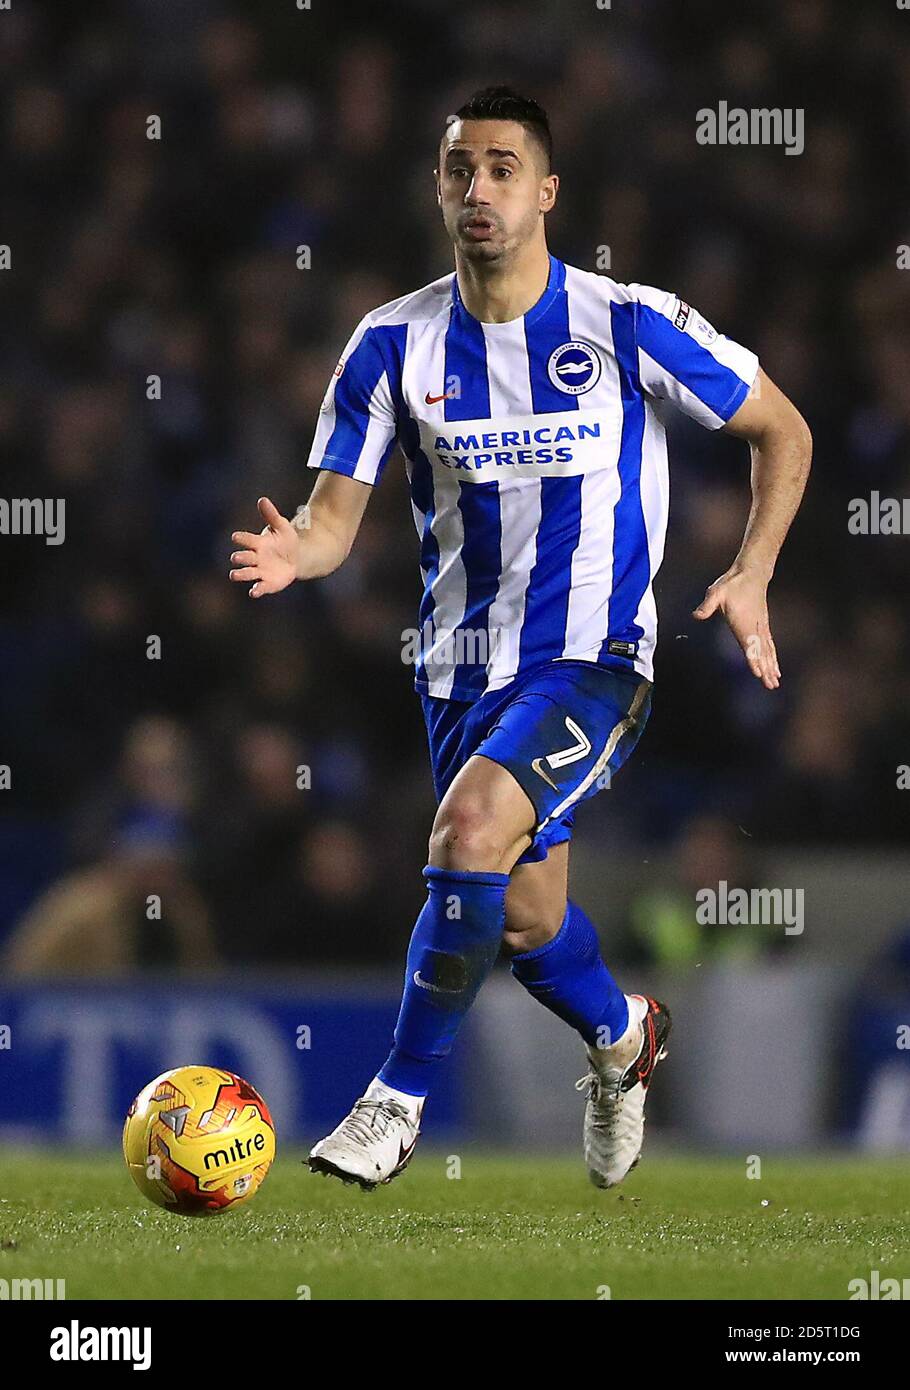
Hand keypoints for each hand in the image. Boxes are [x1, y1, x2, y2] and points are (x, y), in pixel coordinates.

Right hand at [229, 496, 298, 597]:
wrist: (297, 558)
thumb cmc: (285, 540)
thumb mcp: (281, 526)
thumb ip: (271, 515)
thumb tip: (262, 499)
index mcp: (257, 543)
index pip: (246, 540)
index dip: (241, 538)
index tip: (236, 537)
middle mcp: (255, 558)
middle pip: (243, 557)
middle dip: (239, 557)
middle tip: (236, 557)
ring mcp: (260, 571)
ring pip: (246, 573)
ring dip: (240, 574)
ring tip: (234, 575)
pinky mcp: (267, 583)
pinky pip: (260, 587)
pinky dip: (256, 590)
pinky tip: (253, 592)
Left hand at [692, 567, 780, 689]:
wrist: (751, 572)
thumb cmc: (732, 584)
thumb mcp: (716, 592)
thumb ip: (707, 605)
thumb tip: (696, 615)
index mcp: (743, 623)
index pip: (748, 645)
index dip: (753, 660)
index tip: (758, 673)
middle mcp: (754, 627)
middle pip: (761, 653)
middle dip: (765, 670)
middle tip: (771, 686)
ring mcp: (760, 626)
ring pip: (767, 651)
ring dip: (771, 666)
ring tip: (775, 681)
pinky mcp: (763, 625)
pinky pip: (769, 644)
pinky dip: (773, 656)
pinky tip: (775, 666)